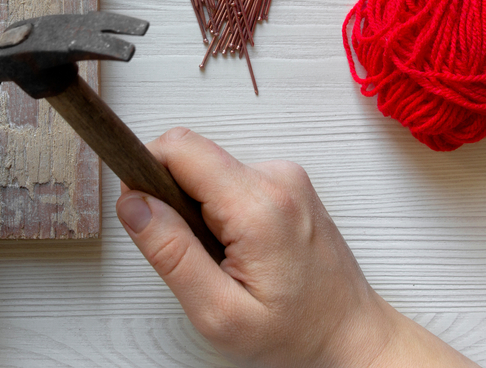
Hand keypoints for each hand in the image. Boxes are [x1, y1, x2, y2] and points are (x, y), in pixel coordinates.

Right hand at [116, 128, 477, 367]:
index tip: (142, 212)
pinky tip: (239, 250)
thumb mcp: (220, 313)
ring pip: (209, 170)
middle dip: (171, 198)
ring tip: (221, 258)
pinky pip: (230, 180)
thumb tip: (133, 204)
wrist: (353, 337)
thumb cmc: (297, 335)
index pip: (178, 147)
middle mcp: (276, 177)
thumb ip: (171, 254)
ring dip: (197, 208)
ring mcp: (286, 177)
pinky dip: (220, 210)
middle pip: (191, 156)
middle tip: (190, 253)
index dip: (144, 172)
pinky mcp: (287, 184)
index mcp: (258, 206)